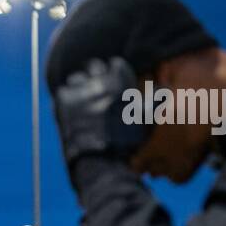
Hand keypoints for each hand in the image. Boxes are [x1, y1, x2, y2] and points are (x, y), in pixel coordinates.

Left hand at [53, 56, 147, 174]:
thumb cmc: (127, 142)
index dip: (115, 72)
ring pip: (76, 78)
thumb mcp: (145, 119)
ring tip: (83, 99)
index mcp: (121, 82)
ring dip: (80, 86)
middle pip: (93, 67)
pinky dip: (67, 99)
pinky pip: (63, 92)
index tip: (113, 81)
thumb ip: (153, 100)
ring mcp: (79, 91)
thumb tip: (162, 91)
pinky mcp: (63, 102)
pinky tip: (72, 109)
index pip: (115, 65)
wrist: (100, 160)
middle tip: (97, 89)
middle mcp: (99, 81)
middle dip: (96, 75)